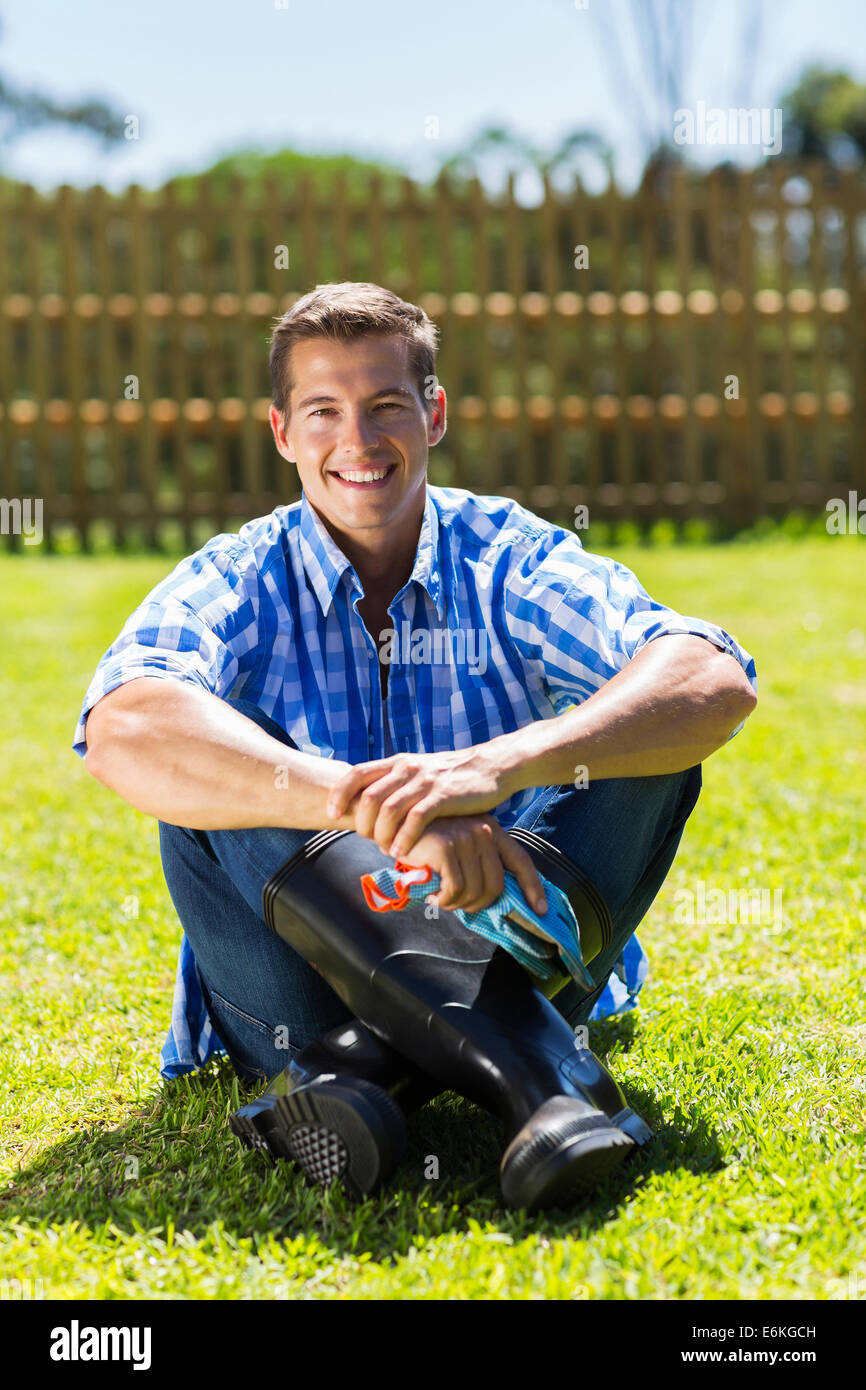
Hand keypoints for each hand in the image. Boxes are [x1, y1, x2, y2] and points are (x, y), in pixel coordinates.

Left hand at [326, 745, 515, 858]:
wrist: (490, 766)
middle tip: (366, 839)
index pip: (356, 774)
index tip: (330, 814)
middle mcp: (407, 769)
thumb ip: (395, 784)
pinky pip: (416, 819)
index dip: (338, 794)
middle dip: (360, 823)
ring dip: (381, 834)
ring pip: (388, 809)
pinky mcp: (444, 795)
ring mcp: (425, 781)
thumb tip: (368, 805)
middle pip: (368, 797)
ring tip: (384, 849)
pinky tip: (402, 852)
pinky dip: (404, 838)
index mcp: (397, 763)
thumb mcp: (418, 772)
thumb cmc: (451, 777)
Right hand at [394, 814, 547, 917]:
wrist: (391, 821)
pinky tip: (432, 896)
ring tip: (441, 899)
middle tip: (458, 906)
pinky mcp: (447, 846)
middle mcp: (483, 830)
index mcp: (491, 829)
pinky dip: (444, 901)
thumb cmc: (424, 839)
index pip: (521, 860)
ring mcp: (466, 837)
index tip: (539, 909)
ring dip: (456, 904)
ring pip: (474, 891)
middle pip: (496, 885)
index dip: (532, 887)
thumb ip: (476, 861)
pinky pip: (455, 890)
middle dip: (477, 905)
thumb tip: (491, 896)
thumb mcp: (457, 844)